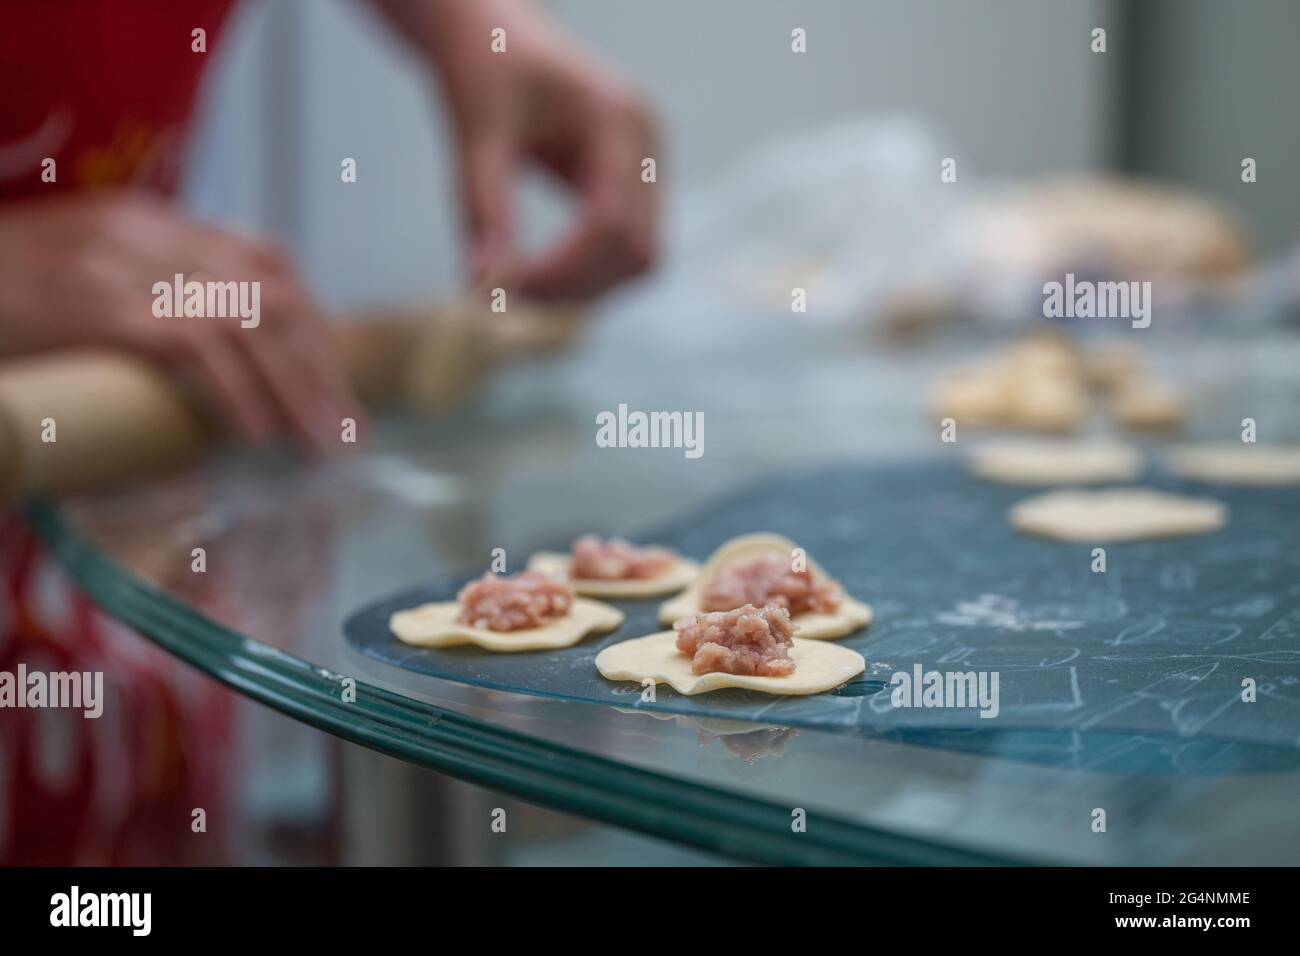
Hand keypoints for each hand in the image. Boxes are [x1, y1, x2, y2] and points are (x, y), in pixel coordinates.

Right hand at [0, 192, 359, 452]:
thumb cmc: (6, 300)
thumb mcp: (88, 286)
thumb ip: (152, 310)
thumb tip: (227, 382)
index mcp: (155, 222)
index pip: (265, 259)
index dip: (312, 323)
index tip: (337, 378)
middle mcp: (150, 233)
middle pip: (270, 292)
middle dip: (319, 364)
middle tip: (347, 428)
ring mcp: (123, 263)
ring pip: (245, 320)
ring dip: (294, 388)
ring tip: (319, 445)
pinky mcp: (98, 304)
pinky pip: (190, 347)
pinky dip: (233, 393)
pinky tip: (256, 433)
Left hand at [382, 0, 658, 299]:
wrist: (491, 27)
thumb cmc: (483, 63)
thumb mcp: (476, 133)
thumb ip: (483, 209)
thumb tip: (485, 286)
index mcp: (620, 122)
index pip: (613, 225)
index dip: (566, 271)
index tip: (509, 291)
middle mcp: (648, 145)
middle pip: (641, 253)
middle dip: (579, 288)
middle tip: (511, 301)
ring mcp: (646, 165)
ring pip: (639, 259)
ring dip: (586, 289)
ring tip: (520, 292)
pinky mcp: (630, 182)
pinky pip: (624, 247)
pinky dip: (586, 272)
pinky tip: (538, 275)